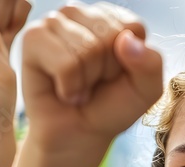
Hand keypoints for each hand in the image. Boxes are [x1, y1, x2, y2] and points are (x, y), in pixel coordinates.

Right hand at [21, 3, 162, 149]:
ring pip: (87, 49)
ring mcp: (56, 22)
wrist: (78, 135)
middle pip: (109, 35)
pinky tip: (63, 90)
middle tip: (94, 83)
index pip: (133, 26)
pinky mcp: (33, 37)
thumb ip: (151, 64)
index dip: (130, 61)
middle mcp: (83, 14)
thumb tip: (126, 39)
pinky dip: (69, 86)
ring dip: (86, 80)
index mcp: (113, 18)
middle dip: (106, 70)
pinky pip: (65, 63)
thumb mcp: (145, 90)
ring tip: (79, 86)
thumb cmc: (109, 108)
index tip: (116, 75)